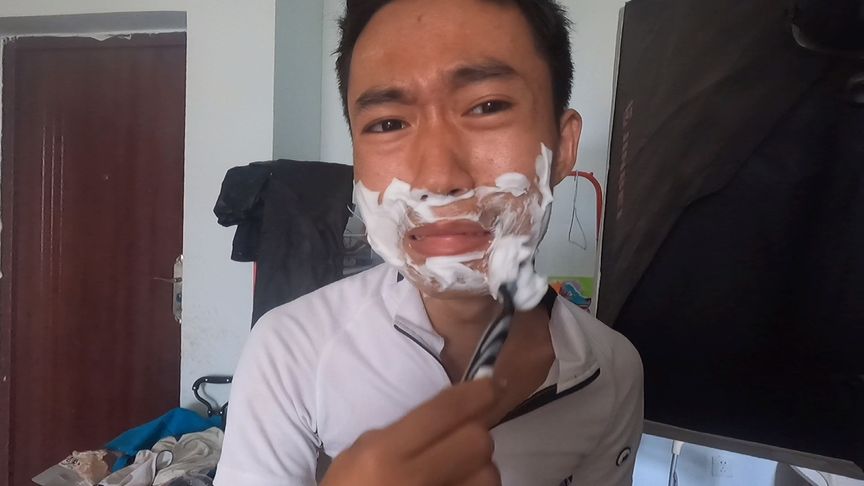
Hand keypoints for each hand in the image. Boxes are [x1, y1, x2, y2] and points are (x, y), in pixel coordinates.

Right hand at [320, 378, 502, 485]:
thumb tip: (447, 415)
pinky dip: (475, 485)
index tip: (489, 385)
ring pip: (488, 474)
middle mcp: (414, 478)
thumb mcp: (358, 453)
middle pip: (477, 441)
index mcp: (385, 453)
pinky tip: (459, 483)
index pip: (444, 412)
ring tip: (460, 468)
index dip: (476, 394)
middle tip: (463, 435)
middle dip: (476, 433)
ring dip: (480, 467)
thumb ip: (402, 432)